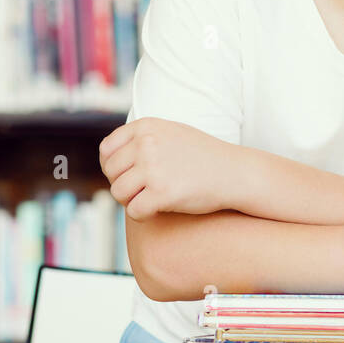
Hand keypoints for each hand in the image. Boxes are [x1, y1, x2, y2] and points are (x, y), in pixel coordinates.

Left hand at [99, 118, 238, 220]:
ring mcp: (154, 168)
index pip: (107, 150)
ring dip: (132, 201)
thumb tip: (107, 157)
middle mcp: (147, 144)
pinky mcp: (162, 193)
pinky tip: (159, 210)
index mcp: (147, 127)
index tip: (128, 176)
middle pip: (111, 173)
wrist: (236, 173)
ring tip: (152, 199)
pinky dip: (143, 215)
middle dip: (124, 186)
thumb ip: (143, 139)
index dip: (113, 167)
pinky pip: (134, 211)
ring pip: (119, 193)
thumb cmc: (204, 157)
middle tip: (144, 192)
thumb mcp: (172, 133)